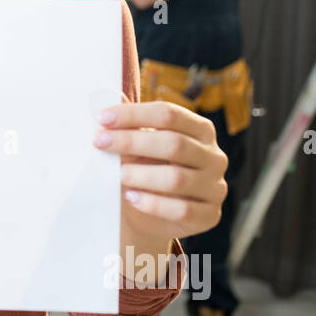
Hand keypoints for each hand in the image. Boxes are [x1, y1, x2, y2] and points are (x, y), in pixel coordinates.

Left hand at [93, 100, 227, 246]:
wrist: (150, 217)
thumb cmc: (146, 171)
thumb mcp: (139, 147)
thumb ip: (129, 125)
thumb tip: (108, 97)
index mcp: (201, 131)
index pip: (169, 114)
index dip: (135, 114)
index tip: (103, 118)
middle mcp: (214, 157)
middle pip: (174, 143)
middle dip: (132, 141)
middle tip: (100, 143)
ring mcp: (215, 188)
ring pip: (176, 178)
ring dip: (140, 175)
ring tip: (118, 175)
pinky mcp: (209, 216)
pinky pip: (181, 210)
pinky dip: (152, 204)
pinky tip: (132, 197)